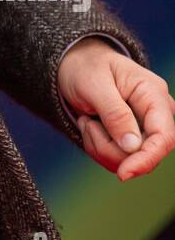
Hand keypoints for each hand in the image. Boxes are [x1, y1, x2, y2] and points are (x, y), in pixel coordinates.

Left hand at [57, 37, 174, 179]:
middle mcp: (156, 114)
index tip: (123, 173)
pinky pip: (117, 160)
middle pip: (144, 154)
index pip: (165, 136)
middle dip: (109, 147)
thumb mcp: (94, 84)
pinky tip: (90, 127)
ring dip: (99, 146)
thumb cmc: (86, 68)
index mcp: (153, 94)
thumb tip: (133, 146)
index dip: (147, 159)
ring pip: (128, 161)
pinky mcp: (132, 140)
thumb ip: (115, 113)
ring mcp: (145, 129)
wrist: (75, 66)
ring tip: (86, 121)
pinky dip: (98, 148)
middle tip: (85, 123)